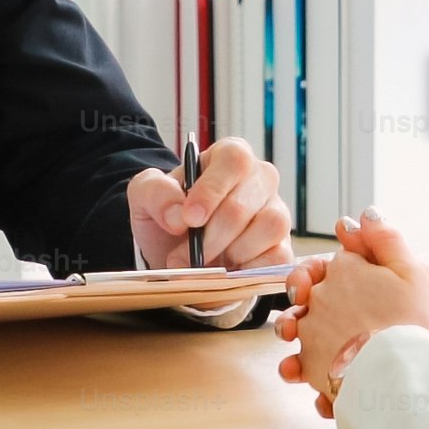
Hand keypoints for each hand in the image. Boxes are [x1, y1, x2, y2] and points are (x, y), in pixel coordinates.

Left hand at [127, 135, 290, 270]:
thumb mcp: (145, 198)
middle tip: (181, 258)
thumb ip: (155, 193)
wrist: (178, 252)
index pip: (233, 161)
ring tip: (206, 263)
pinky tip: (227, 271)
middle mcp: (260, 179)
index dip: (211, 191)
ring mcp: (276, 212)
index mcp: (229, 157)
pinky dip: (249, 269)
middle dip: (209, 238)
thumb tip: (178, 215)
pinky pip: (279, 257)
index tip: (189, 219)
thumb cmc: (168, 216)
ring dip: (231, 252)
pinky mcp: (283, 245)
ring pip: (270, 226)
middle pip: (244, 204)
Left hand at [270, 215, 428, 416]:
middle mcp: (319, 296)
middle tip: (345, 317)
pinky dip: (307, 367)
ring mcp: (310, 331)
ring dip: (306, 332)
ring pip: (301, 327)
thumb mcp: (412, 273)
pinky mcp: (308, 365)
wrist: (405, 377)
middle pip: (313, 292)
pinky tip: (322, 373)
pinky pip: (301, 363)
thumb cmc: (413, 324)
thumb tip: (365, 214)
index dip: (350, 274)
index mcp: (344, 270)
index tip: (363, 287)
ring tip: (330, 344)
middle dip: (321, 300)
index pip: (338, 264)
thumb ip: (386, 239)